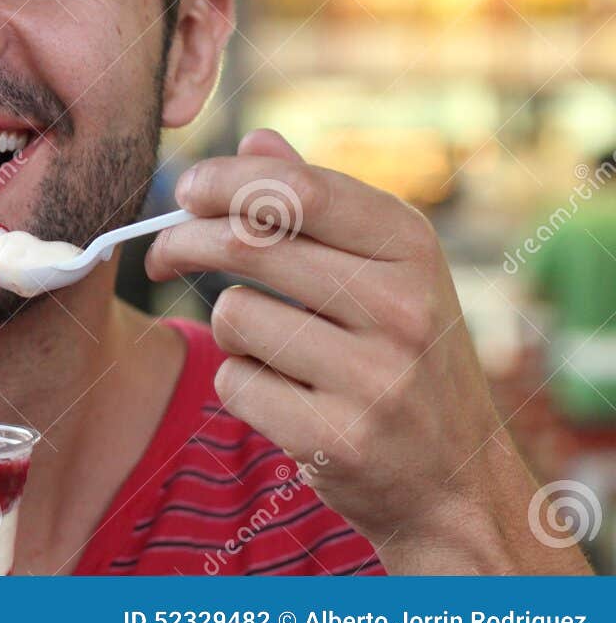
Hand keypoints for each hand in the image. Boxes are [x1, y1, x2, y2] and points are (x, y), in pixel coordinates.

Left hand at [144, 129, 591, 574]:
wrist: (458, 481)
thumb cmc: (406, 357)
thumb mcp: (388, 270)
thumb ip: (319, 204)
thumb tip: (254, 140)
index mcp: (412, 248)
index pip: (296, 188)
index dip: (223, 181)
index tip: (184, 192)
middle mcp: (402, 306)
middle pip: (247, 242)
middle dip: (184, 241)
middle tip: (164, 255)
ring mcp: (375, 376)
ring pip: (233, 314)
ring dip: (229, 328)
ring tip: (271, 348)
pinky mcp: (339, 438)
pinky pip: (235, 383)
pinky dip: (241, 384)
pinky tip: (286, 398)